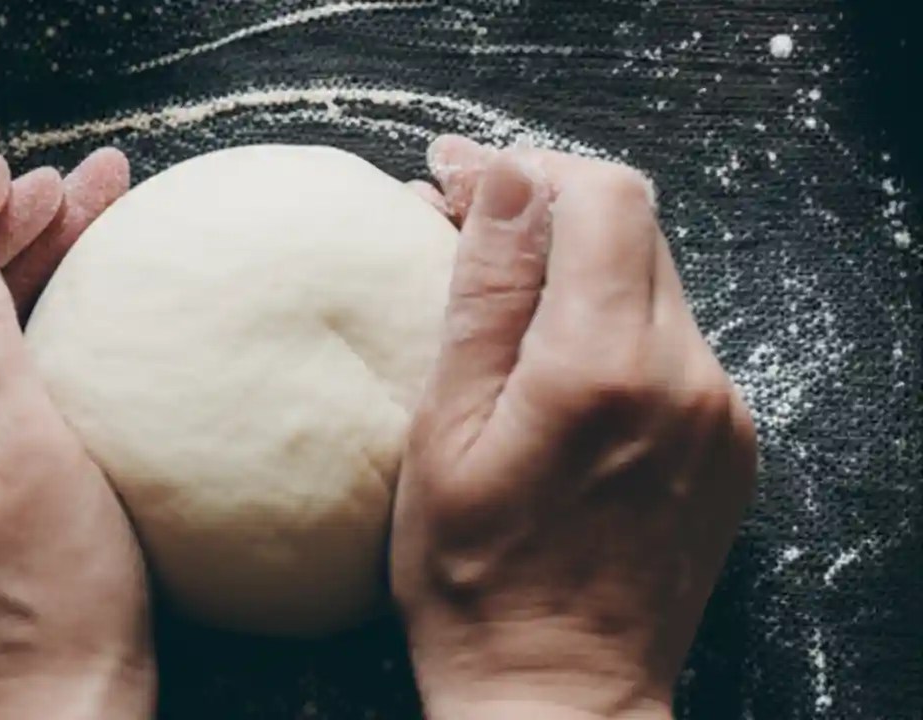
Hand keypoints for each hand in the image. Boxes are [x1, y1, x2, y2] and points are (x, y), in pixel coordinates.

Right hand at [392, 136, 756, 719]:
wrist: (557, 690)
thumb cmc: (471, 576)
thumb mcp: (443, 430)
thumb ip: (486, 293)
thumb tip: (503, 178)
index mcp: (603, 367)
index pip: (602, 197)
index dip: (530, 170)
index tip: (460, 183)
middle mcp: (685, 376)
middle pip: (636, 227)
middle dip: (551, 206)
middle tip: (468, 223)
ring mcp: (721, 411)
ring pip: (657, 280)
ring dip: (582, 265)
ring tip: (507, 293)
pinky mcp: (730, 442)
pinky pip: (676, 340)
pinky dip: (617, 321)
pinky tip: (559, 359)